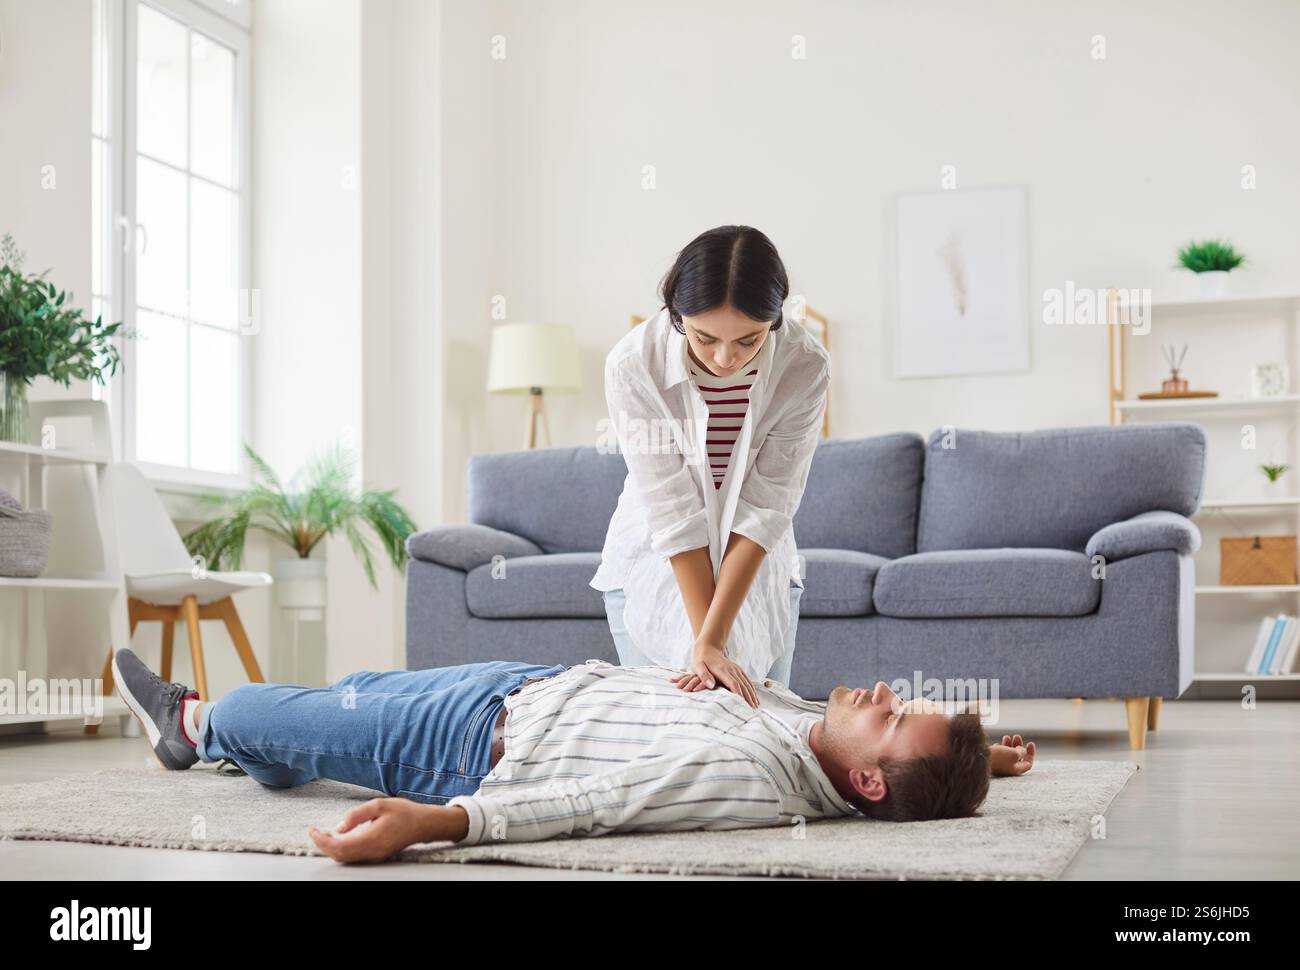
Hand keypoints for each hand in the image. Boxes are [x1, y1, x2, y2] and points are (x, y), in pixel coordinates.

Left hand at [308, 798, 465, 863]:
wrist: (424, 824)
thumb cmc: (404, 812)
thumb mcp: (380, 805)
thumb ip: (357, 815)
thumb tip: (339, 826)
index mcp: (372, 840)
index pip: (340, 846)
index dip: (322, 840)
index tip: (313, 830)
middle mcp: (372, 852)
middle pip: (340, 856)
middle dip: (323, 845)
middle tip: (314, 831)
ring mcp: (374, 856)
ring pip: (346, 858)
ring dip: (332, 848)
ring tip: (323, 833)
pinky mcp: (376, 855)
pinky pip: (353, 857)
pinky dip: (341, 849)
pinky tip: (339, 838)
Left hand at [671, 641, 758, 707]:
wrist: (708, 648)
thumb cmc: (701, 660)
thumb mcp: (698, 666)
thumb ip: (704, 676)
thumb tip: (711, 685)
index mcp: (722, 670)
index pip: (733, 683)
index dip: (739, 694)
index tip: (743, 704)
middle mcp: (732, 669)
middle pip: (742, 685)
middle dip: (748, 698)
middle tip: (752, 710)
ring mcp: (736, 669)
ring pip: (746, 683)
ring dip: (752, 694)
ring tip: (756, 706)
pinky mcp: (738, 670)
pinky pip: (747, 680)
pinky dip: (752, 689)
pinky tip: (754, 697)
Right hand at [990, 734, 1035, 776]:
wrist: (978, 758)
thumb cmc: (997, 757)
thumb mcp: (1014, 753)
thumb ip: (1021, 752)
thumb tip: (1022, 751)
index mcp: (1016, 770)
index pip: (1028, 763)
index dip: (1030, 753)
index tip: (1029, 743)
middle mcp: (1008, 769)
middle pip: (1018, 758)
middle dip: (1019, 746)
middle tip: (1017, 736)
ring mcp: (999, 766)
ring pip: (1008, 755)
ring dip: (1009, 745)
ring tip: (1007, 737)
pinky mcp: (991, 762)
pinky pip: (999, 755)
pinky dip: (1001, 748)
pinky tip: (998, 744)